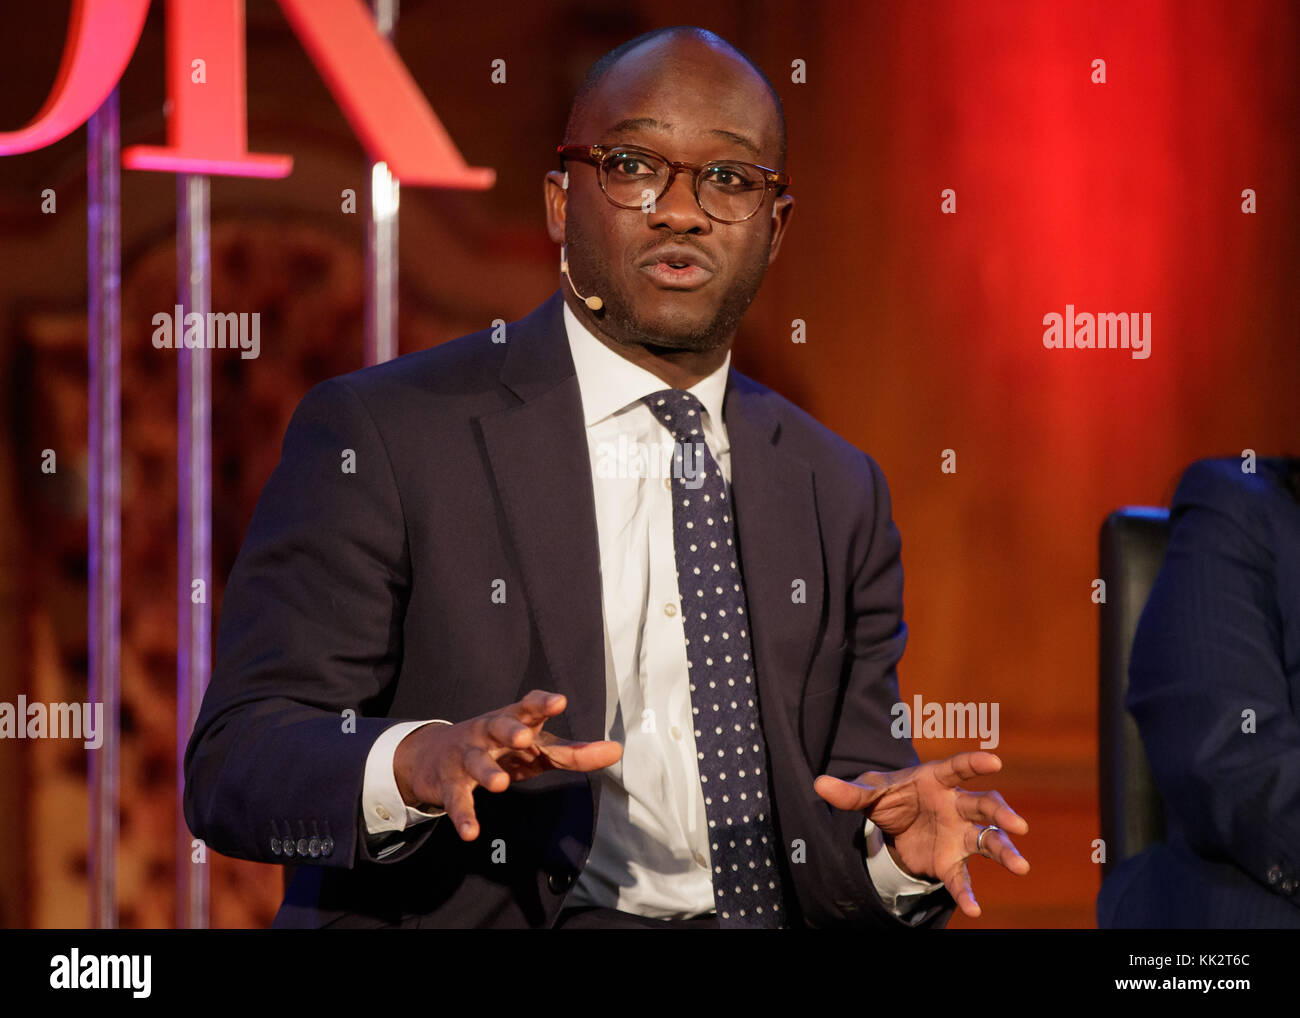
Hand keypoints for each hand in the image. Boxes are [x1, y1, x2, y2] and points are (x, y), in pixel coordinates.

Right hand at [393, 689, 621, 840]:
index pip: (528, 706)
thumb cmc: (502, 749)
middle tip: (525, 738)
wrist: (433, 755)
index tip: (559, 702)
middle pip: (499, 726)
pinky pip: (457, 800)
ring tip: (499, 785)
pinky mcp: (450, 784)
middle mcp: (489, 733)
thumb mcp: (538, 748)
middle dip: (511, 731)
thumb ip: (574, 752)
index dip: (543, 703)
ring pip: (476, 762)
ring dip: (487, 773)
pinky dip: (463, 816)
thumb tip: (617, 750)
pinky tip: (471, 833)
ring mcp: (467, 757)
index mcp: (514, 721)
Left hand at [813, 751, 1028, 917]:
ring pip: (988, 840)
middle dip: (1002, 812)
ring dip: (1005, 851)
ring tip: (1021, 866)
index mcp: (937, 780)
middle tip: (1018, 824)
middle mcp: (956, 805)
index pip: (959, 768)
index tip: (994, 761)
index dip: (975, 763)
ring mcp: (959, 834)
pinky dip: (967, 892)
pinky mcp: (952, 861)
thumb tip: (819, 784)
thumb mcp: (869, 793)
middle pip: (984, 804)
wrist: (892, 826)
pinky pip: (962, 877)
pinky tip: (973, 910)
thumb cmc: (889, 798)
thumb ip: (849, 791)